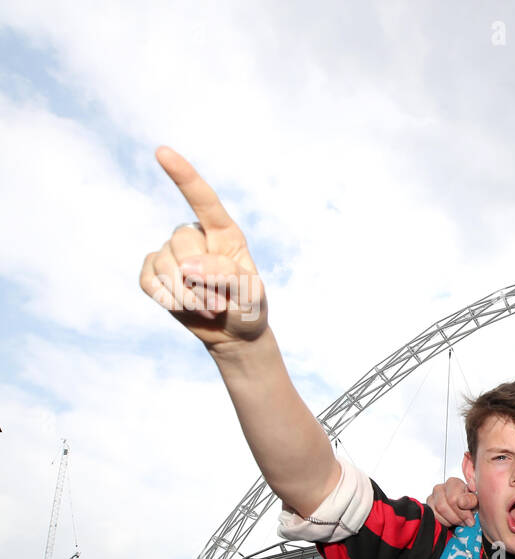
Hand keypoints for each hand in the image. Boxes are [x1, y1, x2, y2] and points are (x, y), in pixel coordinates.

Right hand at [138, 146, 267, 348]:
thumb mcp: (251, 294)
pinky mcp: (153, 272)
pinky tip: (184, 307)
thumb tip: (188, 263)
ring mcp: (171, 253)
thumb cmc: (248, 308)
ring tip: (207, 307)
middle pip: (181, 243)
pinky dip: (166, 299)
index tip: (161, 152)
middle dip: (199, 280)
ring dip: (186, 296)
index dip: (183, 175)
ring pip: (164, 265)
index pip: (203, 199)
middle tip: (219, 302)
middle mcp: (195, 236)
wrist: (233, 334)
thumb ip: (226, 274)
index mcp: (224, 233)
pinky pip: (148, 281)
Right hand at [427, 477, 477, 526]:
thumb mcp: (475, 500)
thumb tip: (462, 502)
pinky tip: (451, 521)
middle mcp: (440, 487)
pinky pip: (433, 516)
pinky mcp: (428, 506)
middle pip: (443, 506)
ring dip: (451, 520)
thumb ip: (470, 500)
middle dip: (457, 518)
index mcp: (453, 483)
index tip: (470, 519)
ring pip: (438, 512)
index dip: (463, 512)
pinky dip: (444, 522)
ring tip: (460, 521)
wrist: (463, 507)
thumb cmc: (468, 502)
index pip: (453, 499)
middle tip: (465, 522)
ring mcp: (432, 496)